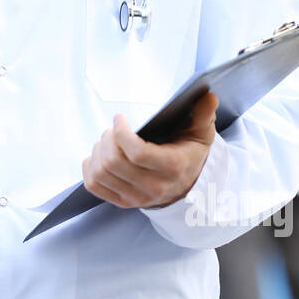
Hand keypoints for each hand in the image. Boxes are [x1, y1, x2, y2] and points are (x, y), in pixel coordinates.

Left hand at [82, 90, 218, 209]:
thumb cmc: (189, 154)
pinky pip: (94, 186)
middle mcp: (154, 186)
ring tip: (107, 140)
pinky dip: (90, 168)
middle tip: (113, 129)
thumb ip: (204, 115)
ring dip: (98, 151)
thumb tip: (208, 97)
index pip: (137, 153)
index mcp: (172, 167)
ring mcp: (137, 197)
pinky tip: (99, 155)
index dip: (121, 133)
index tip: (120, 118)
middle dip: (108, 139)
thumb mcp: (201, 134)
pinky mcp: (123, 201)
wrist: (187, 185)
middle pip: (114, 162)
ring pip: (101, 173)